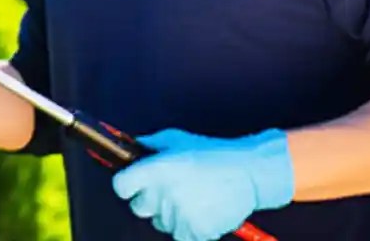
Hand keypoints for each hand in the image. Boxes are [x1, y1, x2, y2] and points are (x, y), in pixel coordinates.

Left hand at [112, 128, 294, 240]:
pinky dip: (191, 227)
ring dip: (172, 215)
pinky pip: (182, 236)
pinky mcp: (196, 232)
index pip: (120, 186)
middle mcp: (163, 194)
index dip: (127, 185)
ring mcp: (179, 215)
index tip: (135, 183)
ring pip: (161, 223)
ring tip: (194, 198)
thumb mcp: (177, 139)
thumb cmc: (212, 153)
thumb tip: (130, 148)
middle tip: (171, 191)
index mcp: (154, 170)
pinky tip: (204, 210)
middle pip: (138, 208)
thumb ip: (150, 145)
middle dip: (150, 201)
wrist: (248, 173)